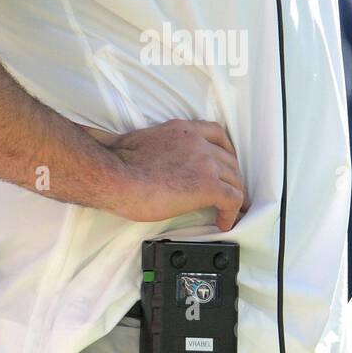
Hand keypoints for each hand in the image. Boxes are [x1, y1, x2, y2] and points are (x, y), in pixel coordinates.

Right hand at [104, 118, 248, 231]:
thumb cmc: (117, 163)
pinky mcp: (207, 186)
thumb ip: (145, 143)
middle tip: (229, 191)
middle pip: (229, 159)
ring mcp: (205, 163)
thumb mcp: (134, 140)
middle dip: (232, 176)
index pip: (216, 133)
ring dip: (235, 195)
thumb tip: (123, 146)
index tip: (225, 164)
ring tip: (230, 211)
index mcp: (182, 130)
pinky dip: (232, 213)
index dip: (226, 152)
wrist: (116, 177)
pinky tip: (225, 222)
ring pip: (234, 179)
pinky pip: (232, 199)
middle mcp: (198, 142)